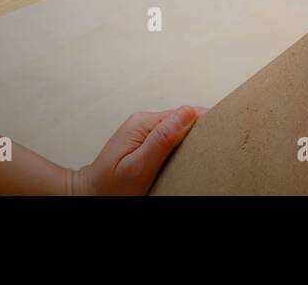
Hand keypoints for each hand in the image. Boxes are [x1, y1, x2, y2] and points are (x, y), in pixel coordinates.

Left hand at [71, 105, 205, 194]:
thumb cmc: (110, 188)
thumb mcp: (138, 166)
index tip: (219, 135)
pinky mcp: (144, 140)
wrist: (89, 195)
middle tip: (212, 149)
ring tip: (201, 153)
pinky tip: (185, 157)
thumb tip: (189, 112)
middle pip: (183, 119)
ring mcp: (144, 130)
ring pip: (178, 128)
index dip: (205, 123)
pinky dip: (181, 146)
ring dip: (190, 139)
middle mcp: (144, 121)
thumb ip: (162, 139)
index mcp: (143, 123)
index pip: (185, 113)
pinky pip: (170, 137)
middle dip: (199, 132)